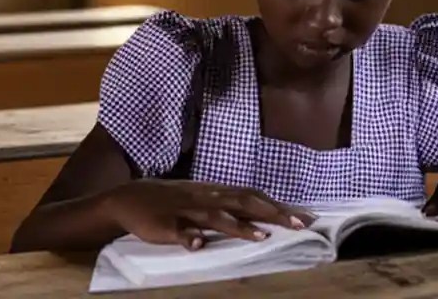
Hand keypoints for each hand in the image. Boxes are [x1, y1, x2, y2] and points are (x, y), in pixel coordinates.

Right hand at [102, 180, 314, 249]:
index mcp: (217, 193)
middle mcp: (206, 198)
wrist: (129, 199)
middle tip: (300, 225)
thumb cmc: (172, 201)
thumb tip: (262, 215)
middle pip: (245, 202)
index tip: (308, 217)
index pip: (255, 196)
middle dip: (273, 213)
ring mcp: (186, 211)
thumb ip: (230, 207)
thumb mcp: (204, 199)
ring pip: (215, 216)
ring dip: (238, 226)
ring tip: (261, 237)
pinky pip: (178, 231)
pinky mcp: (164, 225)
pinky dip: (189, 237)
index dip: (281, 206)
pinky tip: (198, 244)